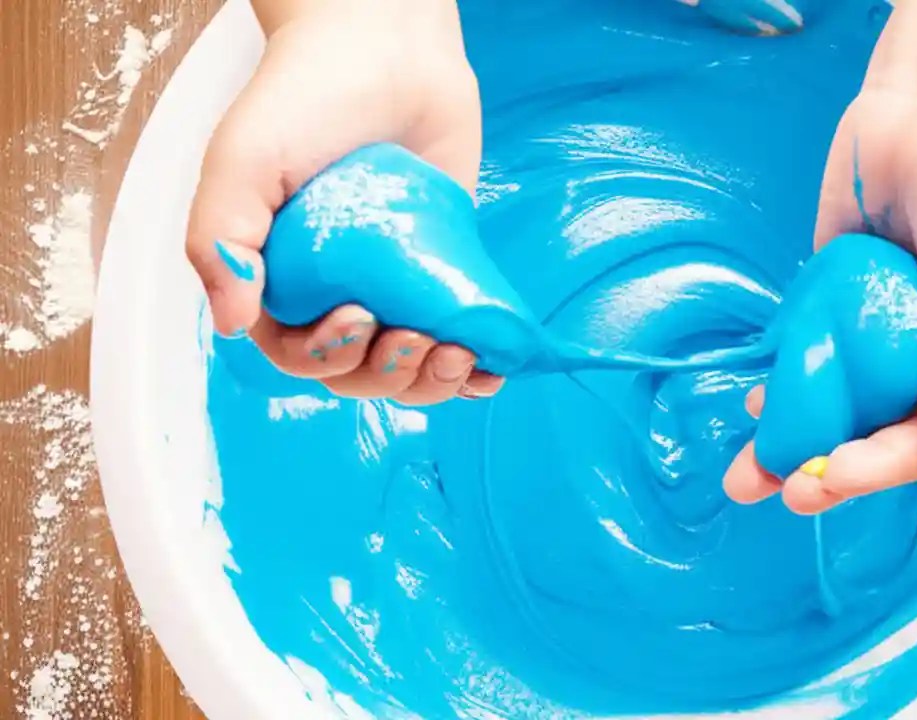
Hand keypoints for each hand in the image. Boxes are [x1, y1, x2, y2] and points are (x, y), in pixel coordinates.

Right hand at [186, 0, 503, 403]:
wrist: (386, 46)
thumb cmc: (305, 96)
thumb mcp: (243, 160)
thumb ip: (220, 238)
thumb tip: (232, 323)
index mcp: (278, 279)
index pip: (298, 354)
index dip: (328, 357)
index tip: (358, 317)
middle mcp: (333, 290)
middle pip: (357, 373)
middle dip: (389, 375)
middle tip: (418, 339)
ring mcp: (391, 284)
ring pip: (408, 368)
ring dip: (433, 381)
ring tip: (459, 356)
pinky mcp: (441, 270)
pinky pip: (457, 336)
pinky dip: (475, 368)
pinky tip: (490, 371)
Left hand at [724, 88, 916, 513]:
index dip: (882, 467)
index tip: (828, 476)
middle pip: (877, 433)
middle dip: (828, 468)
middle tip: (779, 488)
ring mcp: (880, 327)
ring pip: (835, 402)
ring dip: (794, 438)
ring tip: (744, 471)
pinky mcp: (836, 296)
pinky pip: (807, 351)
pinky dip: (783, 380)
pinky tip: (754, 399)